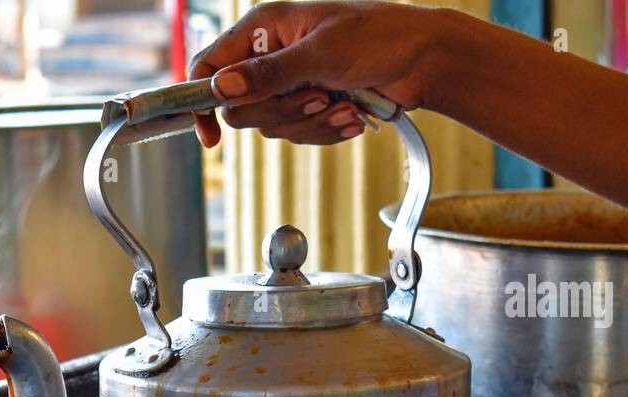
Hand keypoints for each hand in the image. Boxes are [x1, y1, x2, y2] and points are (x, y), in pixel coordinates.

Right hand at [188, 1, 444, 146]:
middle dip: (281, 112)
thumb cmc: (380, 38)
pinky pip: (298, 134)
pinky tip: (352, 115)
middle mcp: (271, 56)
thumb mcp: (320, 53)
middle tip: (318, 98)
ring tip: (344, 104)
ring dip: (311, 122)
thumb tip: (222, 89)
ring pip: (272, 126)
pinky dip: (326, 130)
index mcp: (264, 29)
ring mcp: (291, 83)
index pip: (211, 67)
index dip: (203, 100)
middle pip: (242, 107)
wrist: (424, 60)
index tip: (211, 136)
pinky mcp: (310, 106)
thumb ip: (268, 74)